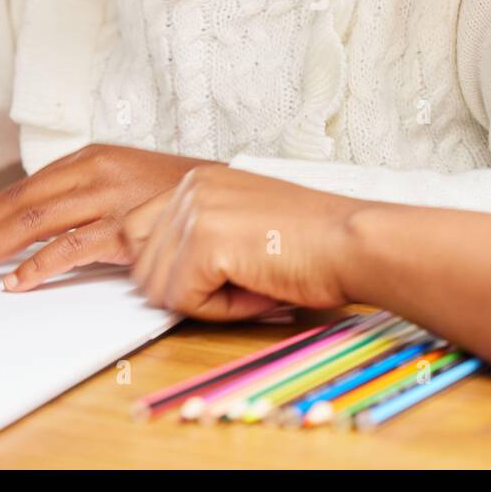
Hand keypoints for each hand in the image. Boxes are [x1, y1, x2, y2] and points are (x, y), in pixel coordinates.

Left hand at [0, 144, 210, 289]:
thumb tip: (43, 219)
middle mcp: (95, 172)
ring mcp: (111, 199)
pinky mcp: (128, 229)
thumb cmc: (178, 194)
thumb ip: (87, 192)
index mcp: (91, 158)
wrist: (229, 194)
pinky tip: (16, 283)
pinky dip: (38, 266)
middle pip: (19, 204)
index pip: (22, 188)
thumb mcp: (127, 179)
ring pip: (35, 223)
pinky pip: (72, 249)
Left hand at [125, 165, 360, 320]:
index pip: (137, 235)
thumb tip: (158, 279)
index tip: (212, 277)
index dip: (171, 270)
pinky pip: (183, 301)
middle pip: (143, 266)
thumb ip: (198, 238)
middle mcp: (190, 187)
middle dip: (188, 289)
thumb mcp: (242, 224)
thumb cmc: (314, 242)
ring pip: (159, 287)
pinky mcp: (204, 242)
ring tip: (254, 284)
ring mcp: (195, 211)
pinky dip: (220, 311)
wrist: (353, 243)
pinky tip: (258, 291)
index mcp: (198, 180)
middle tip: (244, 283)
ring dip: (205, 301)